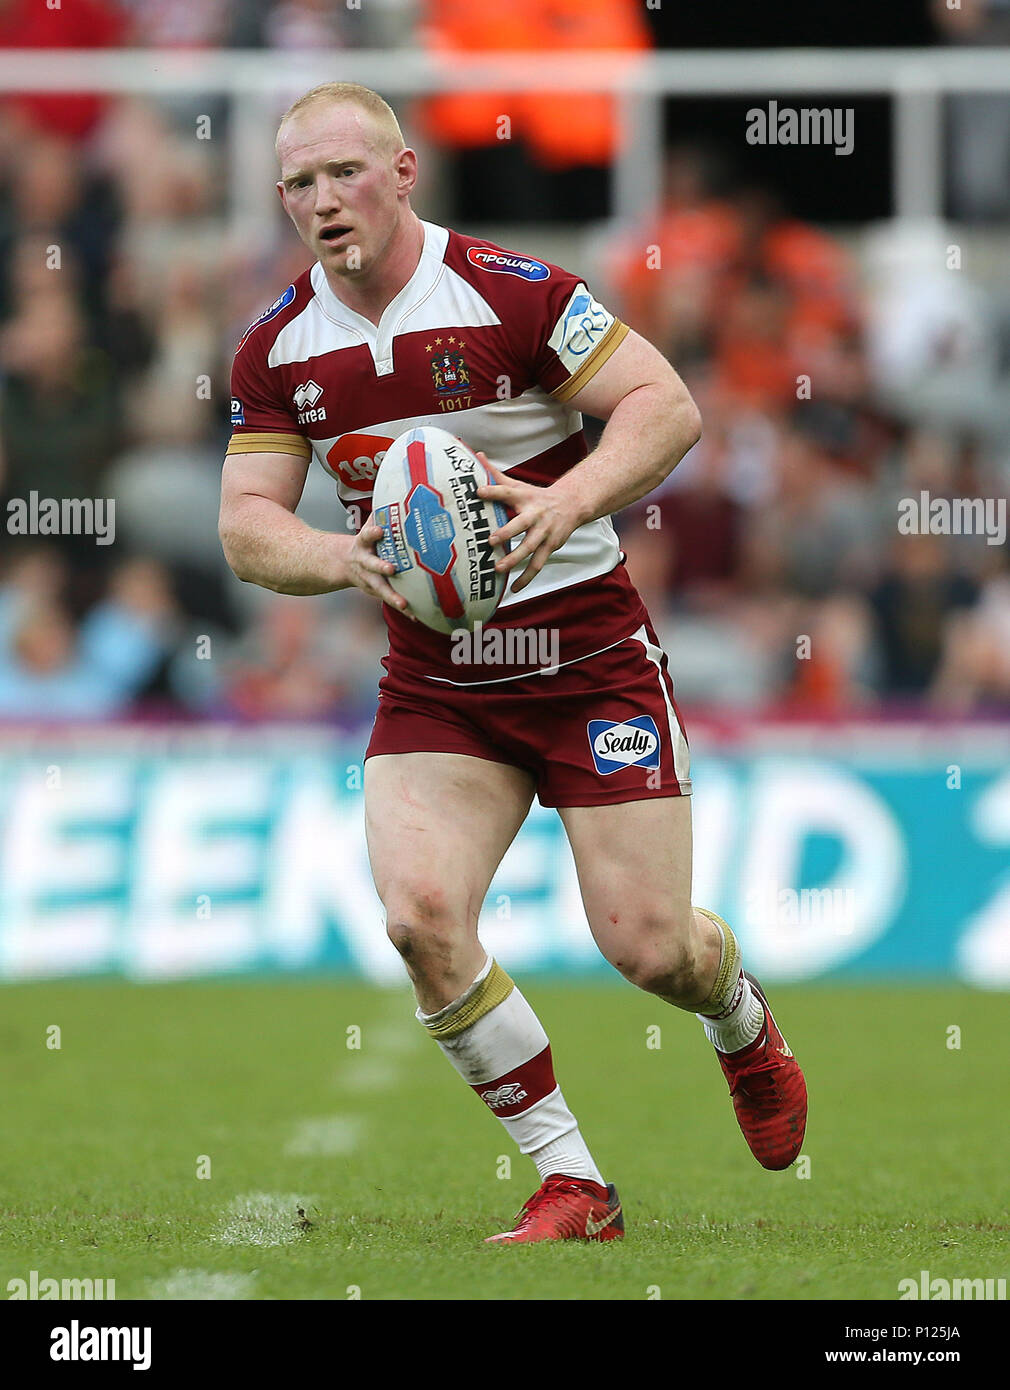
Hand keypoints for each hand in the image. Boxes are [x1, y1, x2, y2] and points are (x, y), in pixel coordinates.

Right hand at [345, 515, 414, 618]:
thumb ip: (382, 512)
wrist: (341, 563)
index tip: (379, 530)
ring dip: (392, 596)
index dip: (372, 533)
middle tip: (391, 568)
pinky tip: (415, 615)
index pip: (367, 535)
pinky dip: (402, 608)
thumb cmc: (365, 541)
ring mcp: (368, 579)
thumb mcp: (368, 526)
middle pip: (372, 565)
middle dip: (381, 567)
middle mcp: (364, 562)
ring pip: (380, 589)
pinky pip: (389, 600)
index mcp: (363, 544)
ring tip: (404, 604)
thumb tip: (398, 485)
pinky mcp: (376, 591)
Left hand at [475, 454, 582, 595]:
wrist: (572, 505)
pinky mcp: (549, 547)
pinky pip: (537, 565)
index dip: (493, 490)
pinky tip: (514, 589)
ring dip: (515, 559)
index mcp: (525, 498)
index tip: (478, 490)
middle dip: (507, 533)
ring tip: (499, 569)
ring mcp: (544, 533)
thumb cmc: (537, 497)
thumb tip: (477, 455)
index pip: (507, 491)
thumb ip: (496, 475)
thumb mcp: (519, 485)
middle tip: (490, 541)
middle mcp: (535, 515)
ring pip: (530, 548)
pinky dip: (526, 579)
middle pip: (520, 525)